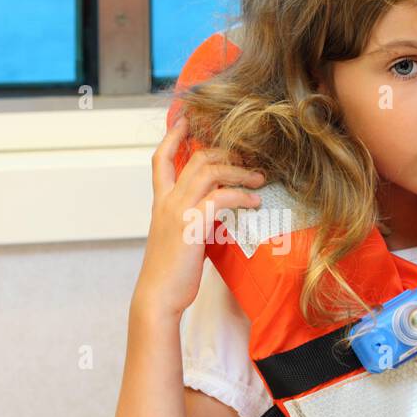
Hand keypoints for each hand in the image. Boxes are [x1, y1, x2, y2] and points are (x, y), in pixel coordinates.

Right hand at [134, 117, 265, 320]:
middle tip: (249, 160)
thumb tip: (216, 212)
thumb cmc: (171, 273)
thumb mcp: (179, 239)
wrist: (158, 297)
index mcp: (161, 203)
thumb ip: (193, 219)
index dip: (173, 136)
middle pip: (196, 159)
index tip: (187, 119)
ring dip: (239, 171)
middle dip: (225, 153)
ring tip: (259, 179)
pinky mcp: (190, 225)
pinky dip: (240, 196)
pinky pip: (219, 198)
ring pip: (209, 171)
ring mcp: (177, 211)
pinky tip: (254, 202)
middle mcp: (166, 201)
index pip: (160, 159)